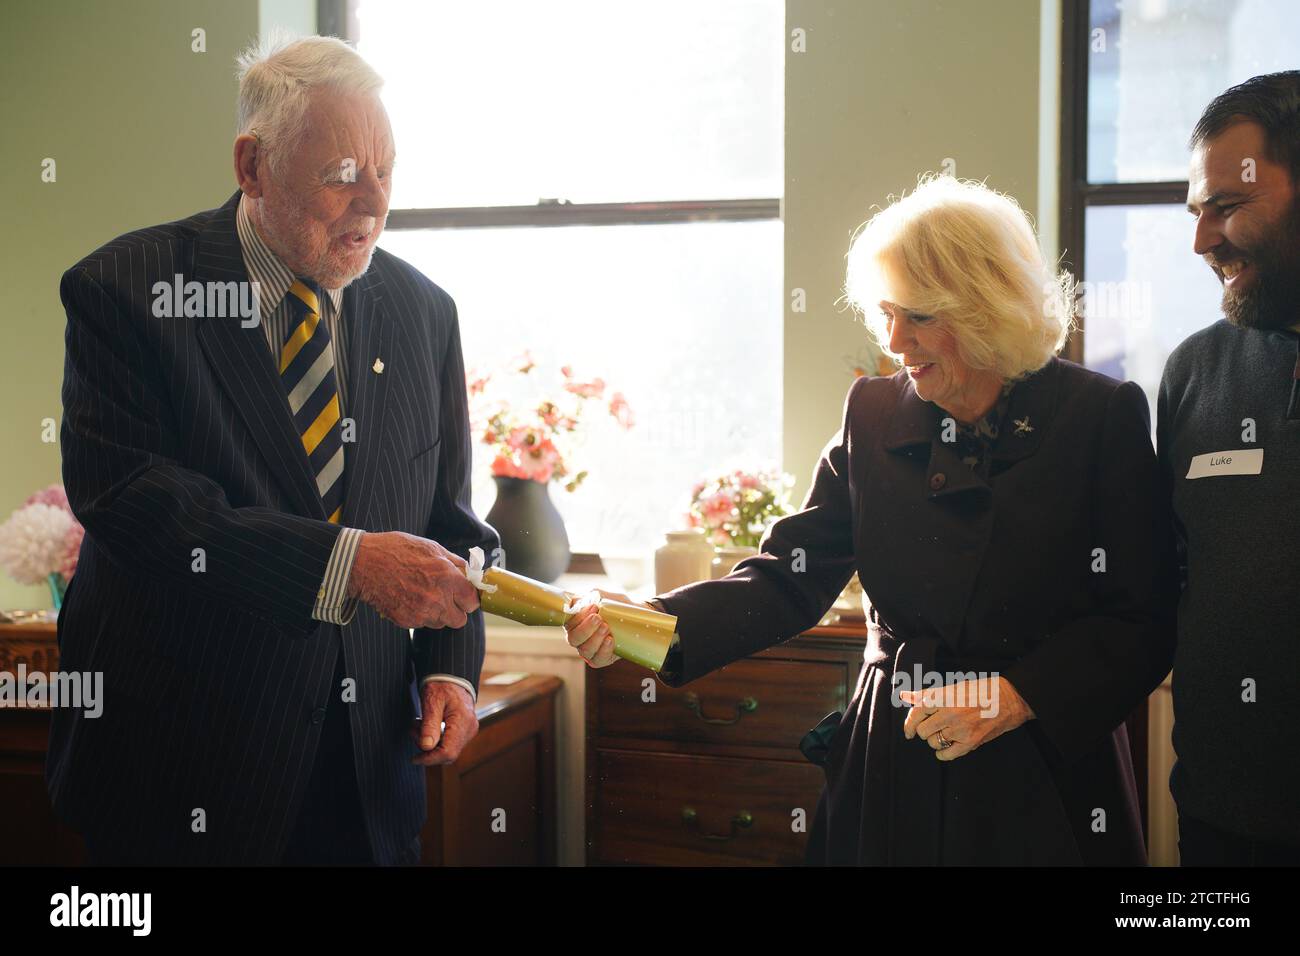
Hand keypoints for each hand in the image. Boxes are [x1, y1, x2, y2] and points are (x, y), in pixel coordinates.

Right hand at [348, 531, 479, 628]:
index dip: (469, 597)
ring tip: (425, 595)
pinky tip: (410, 599)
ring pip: (441, 623)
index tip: (464, 594)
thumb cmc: (396, 550)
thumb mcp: (431, 547)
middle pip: (460, 619)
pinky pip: (422, 624)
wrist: (363, 564)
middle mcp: (437, 598)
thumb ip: (454, 562)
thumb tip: (468, 571)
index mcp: (447, 577)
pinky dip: (420, 615)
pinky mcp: (406, 621)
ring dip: (438, 614)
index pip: (472, 601)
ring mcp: (421, 612)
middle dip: (456, 609)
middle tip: (447, 598)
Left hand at [411, 680, 478, 765]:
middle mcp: (470, 729)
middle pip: (448, 754)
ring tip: (418, 725)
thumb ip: (429, 725)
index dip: (430, 759)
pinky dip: (436, 740)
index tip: (414, 758)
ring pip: (448, 750)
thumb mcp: (431, 701)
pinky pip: (450, 744)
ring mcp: (469, 731)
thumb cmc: (441, 686)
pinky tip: (427, 727)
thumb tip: (426, 747)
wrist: (452, 676)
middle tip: (413, 730)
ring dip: (430, 744)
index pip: (448, 752)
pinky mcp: (465, 731)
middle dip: (427, 749)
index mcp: (463, 721)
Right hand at [563, 588, 633, 667]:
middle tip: (599, 618)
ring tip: (607, 627)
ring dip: (595, 638)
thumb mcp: (600, 596)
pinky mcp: (602, 658)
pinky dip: (603, 650)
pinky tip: (610, 640)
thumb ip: (586, 597)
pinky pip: (598, 660)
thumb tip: (576, 601)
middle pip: (573, 638)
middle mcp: (578, 637)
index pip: (568, 623)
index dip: (579, 617)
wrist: (634, 614)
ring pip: (585, 650)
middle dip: (585, 628)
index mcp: (574, 622)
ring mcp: (589, 649)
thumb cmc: (614, 604)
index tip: (594, 606)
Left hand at [900, 676, 1034, 760]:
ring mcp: (960, 729)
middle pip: (923, 731)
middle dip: (925, 730)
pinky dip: (943, 753)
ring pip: (933, 742)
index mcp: (944, 697)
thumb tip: (904, 696)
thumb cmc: (980, 690)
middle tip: (934, 727)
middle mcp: (950, 714)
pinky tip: (947, 746)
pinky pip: (946, 755)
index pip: (916, 712)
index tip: (908, 730)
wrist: (1008, 699)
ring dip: (936, 740)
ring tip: (946, 732)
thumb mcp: (952, 687)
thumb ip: (926, 694)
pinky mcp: (970, 742)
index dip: (909, 723)